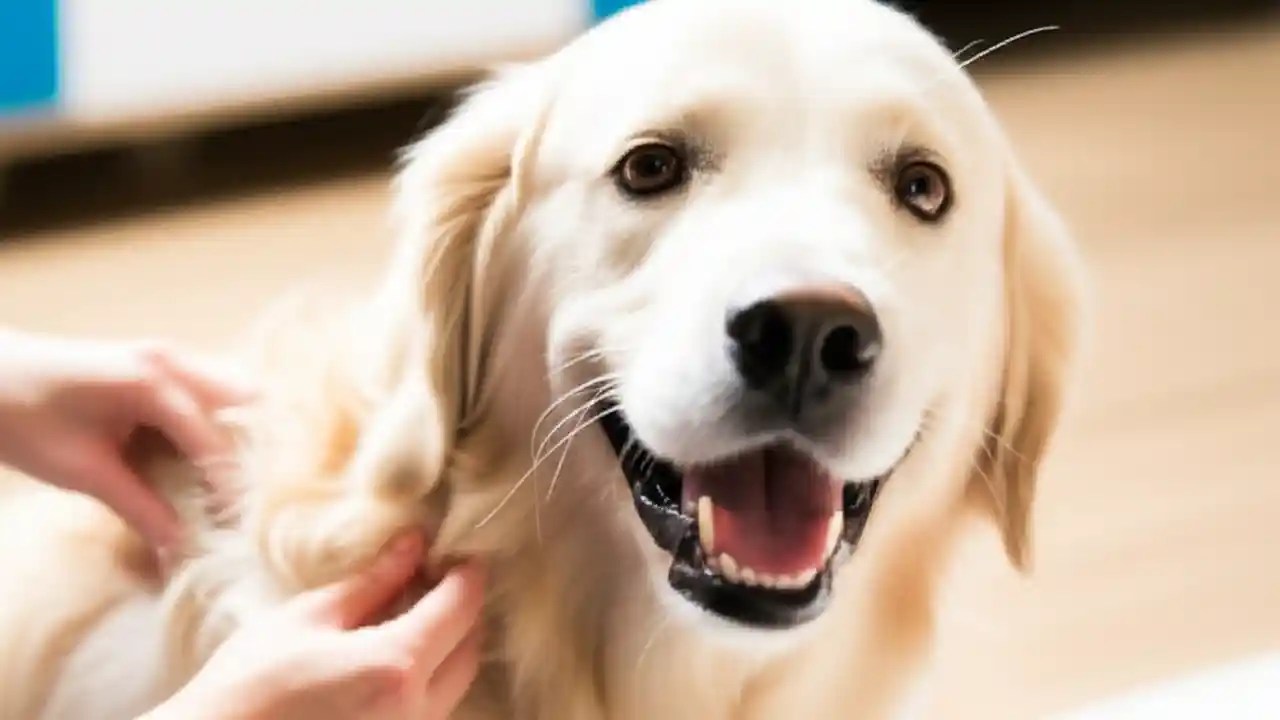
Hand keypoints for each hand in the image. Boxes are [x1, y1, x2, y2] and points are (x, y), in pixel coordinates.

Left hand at [0, 329, 252, 555]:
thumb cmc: (21, 418)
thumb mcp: (82, 470)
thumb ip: (138, 506)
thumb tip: (180, 547)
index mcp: (153, 382)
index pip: (213, 440)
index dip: (229, 486)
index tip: (239, 526)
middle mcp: (171, 360)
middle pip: (243, 402)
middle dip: (250, 450)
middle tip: (244, 498)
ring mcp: (167, 357)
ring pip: (230, 394)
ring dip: (232, 436)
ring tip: (226, 484)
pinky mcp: (157, 365)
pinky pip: (205, 395)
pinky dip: (211, 426)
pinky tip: (197, 463)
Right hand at [149, 533, 485, 719]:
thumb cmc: (247, 685)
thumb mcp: (306, 619)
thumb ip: (371, 583)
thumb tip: (413, 546)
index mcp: (395, 668)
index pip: (460, 610)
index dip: (467, 576)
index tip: (463, 554)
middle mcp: (415, 713)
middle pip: (469, 651)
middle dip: (462, 611)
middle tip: (438, 578)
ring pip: (454, 685)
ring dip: (445, 648)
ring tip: (414, 614)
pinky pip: (428, 710)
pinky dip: (425, 679)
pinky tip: (393, 657)